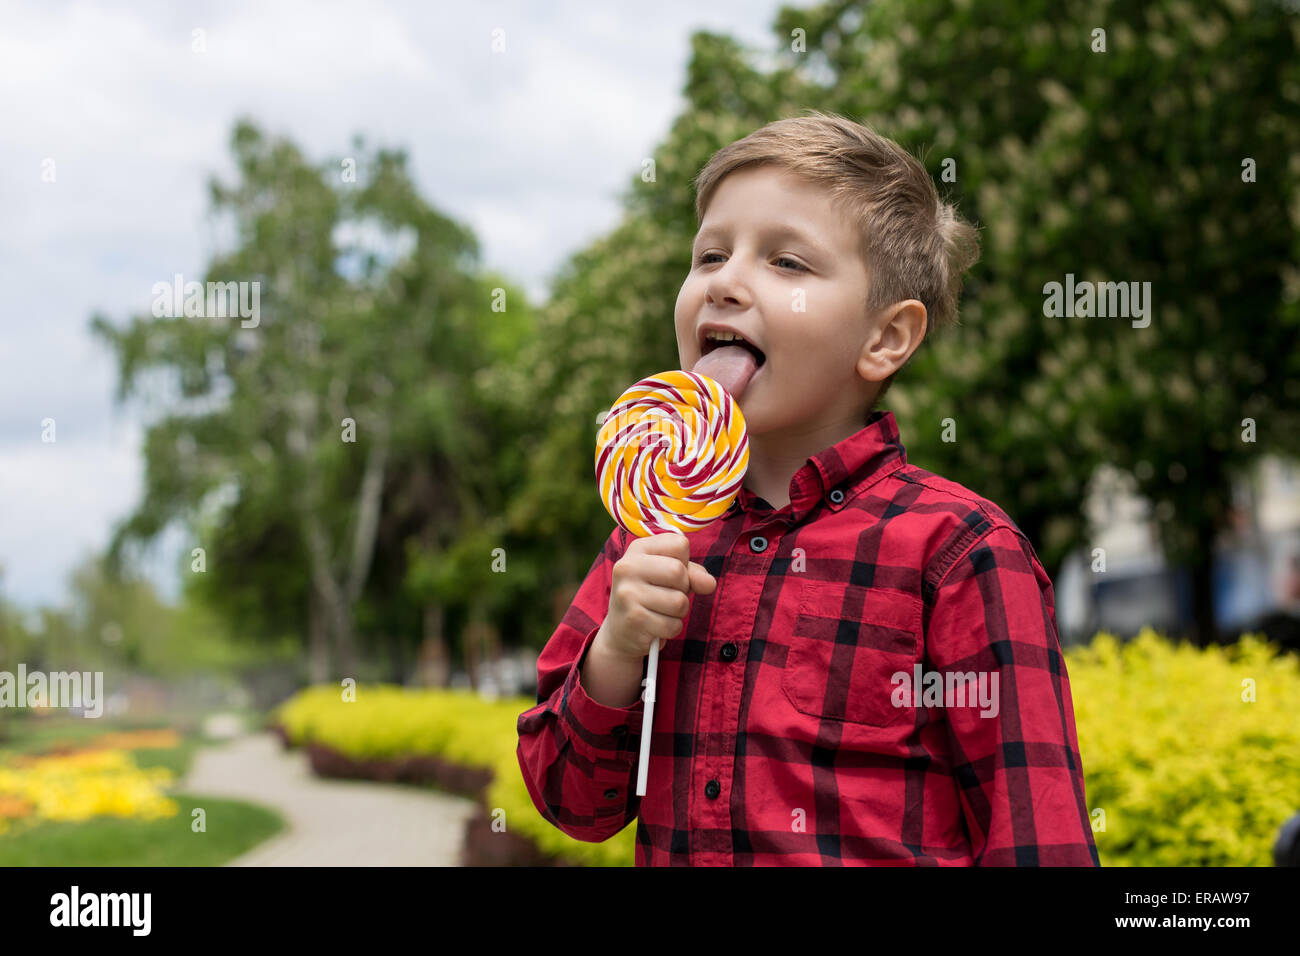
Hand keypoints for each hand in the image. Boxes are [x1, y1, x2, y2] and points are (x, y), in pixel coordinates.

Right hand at [596, 532, 716, 660]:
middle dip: (683, 589)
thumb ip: (694, 573)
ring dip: (678, 612)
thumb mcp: (671, 577)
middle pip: (678, 571)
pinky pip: (673, 625)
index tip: (668, 574)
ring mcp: (628, 593)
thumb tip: (710, 583)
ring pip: (679, 602)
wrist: (621, 631)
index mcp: (638, 548)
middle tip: (666, 595)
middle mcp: (627, 567)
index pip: (680, 544)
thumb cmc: (652, 597)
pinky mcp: (634, 620)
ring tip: (660, 612)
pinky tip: (655, 626)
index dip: (684, 563)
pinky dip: (671, 629)